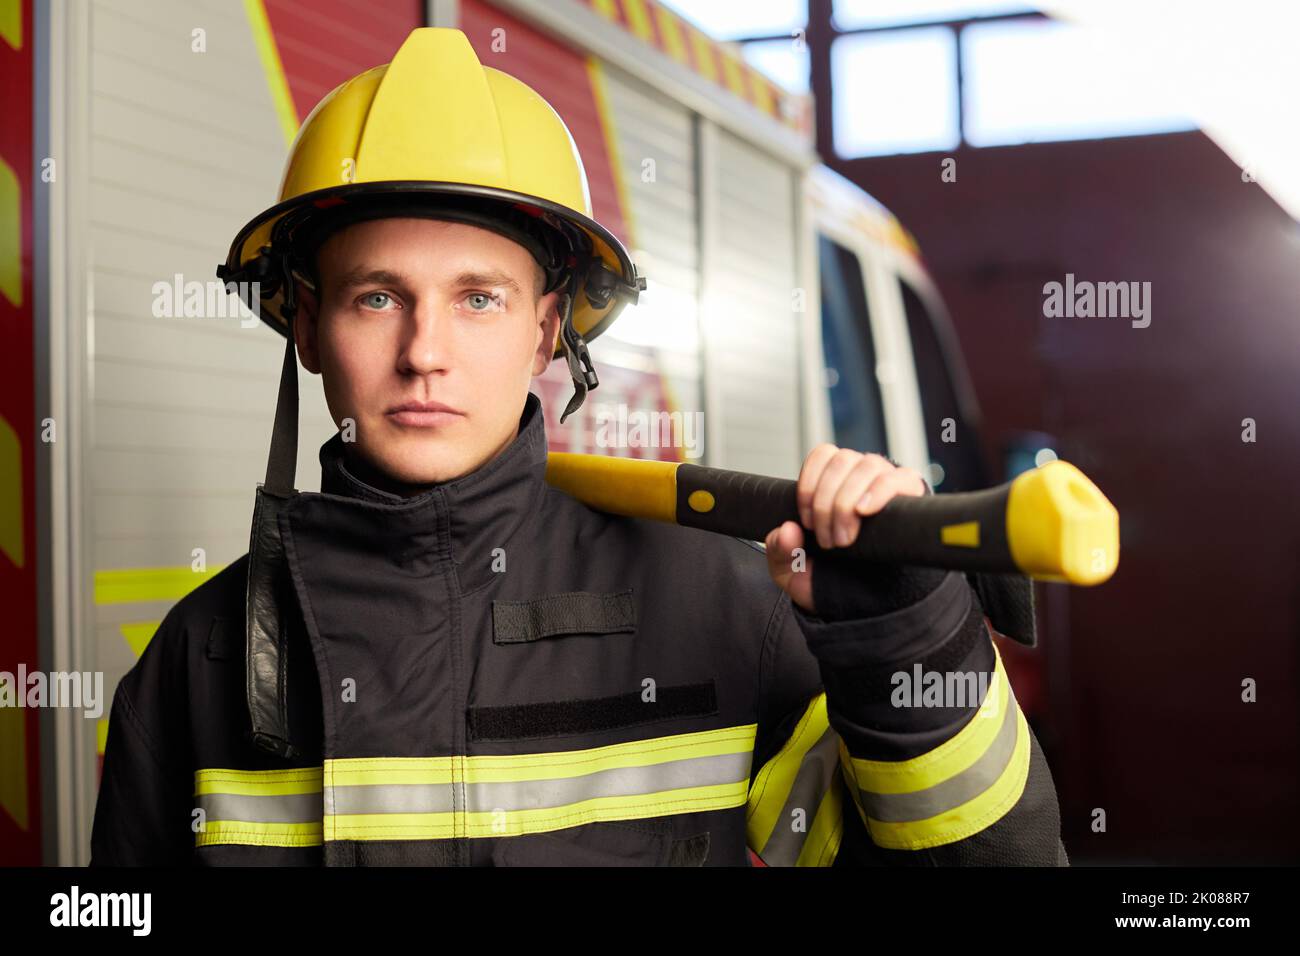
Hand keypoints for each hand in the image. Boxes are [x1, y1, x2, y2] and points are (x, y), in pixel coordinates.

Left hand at [764, 445, 927, 613]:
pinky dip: (880, 491)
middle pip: (843, 461)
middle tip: (827, 541)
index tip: (805, 520)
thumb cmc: (826, 579)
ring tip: (844, 539)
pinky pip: (900, 478)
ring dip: (848, 502)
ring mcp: (887, 484)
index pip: (823, 455)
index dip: (809, 484)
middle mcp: (862, 476)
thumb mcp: (790, 571)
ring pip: (868, 466)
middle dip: (826, 503)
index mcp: (835, 481)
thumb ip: (778, 551)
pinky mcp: (911, 498)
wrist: (861, 604)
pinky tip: (865, 511)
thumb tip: (787, 529)